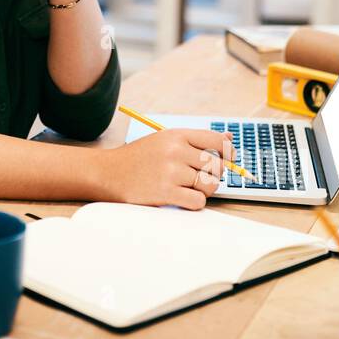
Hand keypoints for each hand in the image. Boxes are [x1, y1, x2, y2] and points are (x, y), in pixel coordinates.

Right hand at [98, 129, 234, 208]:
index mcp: (177, 135)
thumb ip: (196, 140)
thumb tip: (230, 138)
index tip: (227, 160)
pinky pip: (198, 202)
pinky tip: (181, 198)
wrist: (108, 173)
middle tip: (198, 177)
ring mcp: (171, 172)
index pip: (217, 141)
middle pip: (216, 166)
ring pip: (209, 185)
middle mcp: (175, 151)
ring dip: (203, 190)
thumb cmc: (139, 158)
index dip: (228, 152)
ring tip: (187, 188)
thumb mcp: (165, 140)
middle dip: (213, 174)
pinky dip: (193, 203)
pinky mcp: (166, 193)